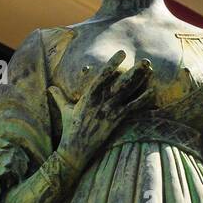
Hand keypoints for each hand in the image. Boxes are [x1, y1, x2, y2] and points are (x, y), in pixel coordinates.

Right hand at [48, 51, 153, 173]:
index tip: (122, 53)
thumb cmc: (70, 129)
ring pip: (127, 93)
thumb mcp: (65, 110)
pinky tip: (152, 92)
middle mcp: (101, 101)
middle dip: (134, 71)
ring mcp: (109, 111)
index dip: (113, 63)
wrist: (74, 149)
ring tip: (150, 70)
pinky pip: (131, 108)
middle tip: (145, 60)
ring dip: (140, 81)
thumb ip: (59, 97)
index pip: (103, 75)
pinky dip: (142, 100)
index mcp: (89, 95)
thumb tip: (50, 88)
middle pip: (120, 82)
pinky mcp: (114, 121)